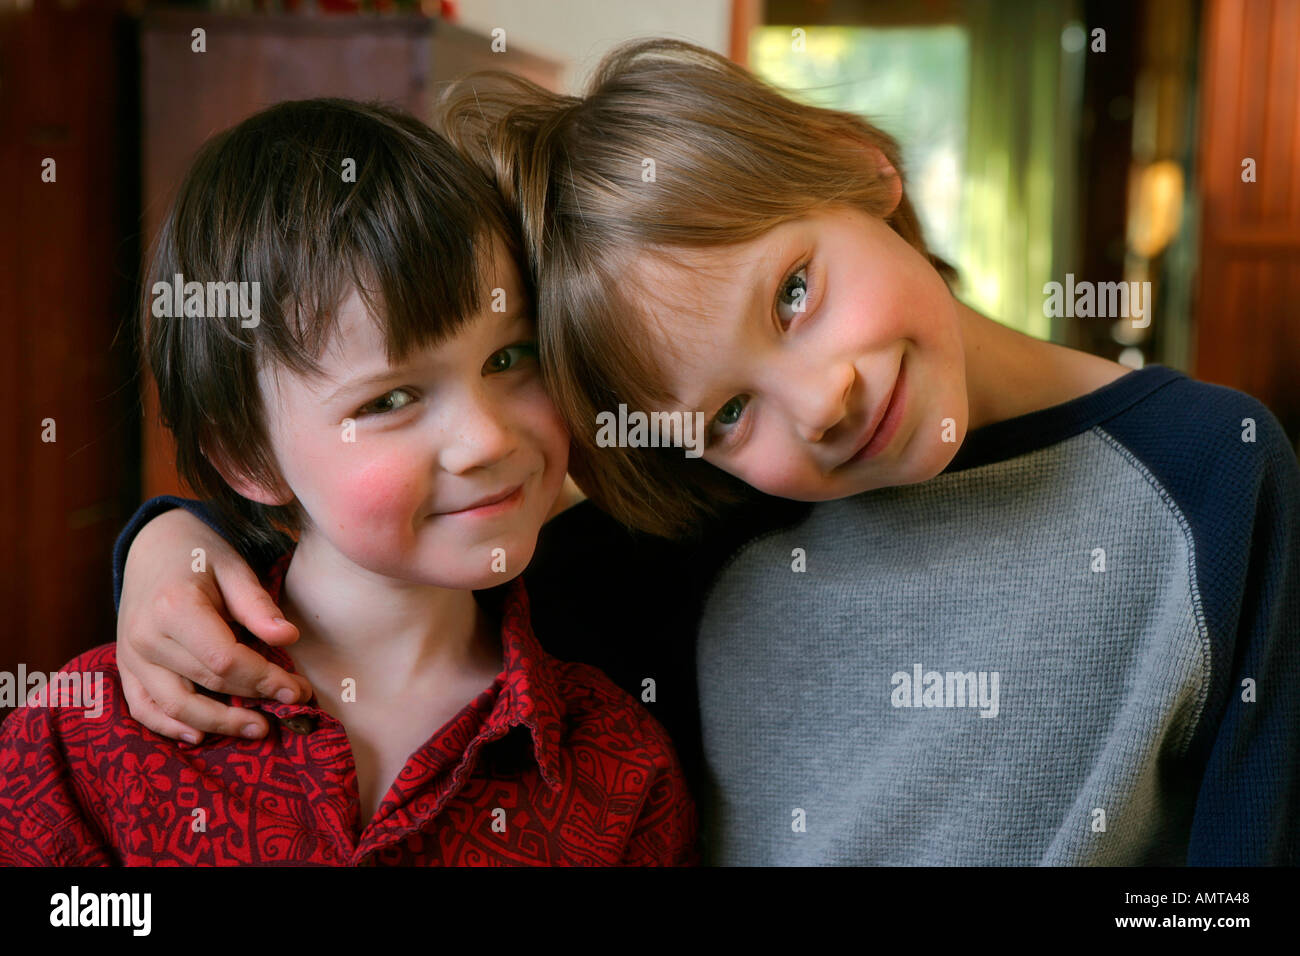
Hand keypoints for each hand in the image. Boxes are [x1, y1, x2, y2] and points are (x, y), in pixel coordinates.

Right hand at [116, 508, 312, 742]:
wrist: (151, 546)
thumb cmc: (199, 554)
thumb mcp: (234, 567)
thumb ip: (257, 605)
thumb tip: (289, 637)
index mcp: (174, 607)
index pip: (225, 660)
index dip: (265, 680)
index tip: (298, 690)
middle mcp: (146, 636)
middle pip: (207, 683)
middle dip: (254, 698)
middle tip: (294, 704)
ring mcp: (130, 655)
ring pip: (174, 706)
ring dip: (218, 724)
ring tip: (258, 729)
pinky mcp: (126, 667)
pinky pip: (143, 708)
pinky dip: (169, 727)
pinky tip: (200, 737)